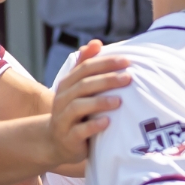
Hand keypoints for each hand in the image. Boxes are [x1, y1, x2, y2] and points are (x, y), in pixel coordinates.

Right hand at [46, 45, 129, 165]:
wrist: (56, 142)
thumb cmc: (74, 111)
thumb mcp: (77, 88)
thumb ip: (85, 65)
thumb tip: (96, 42)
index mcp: (67, 84)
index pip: (85, 68)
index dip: (105, 63)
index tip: (127, 60)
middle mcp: (62, 99)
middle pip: (84, 85)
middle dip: (107, 80)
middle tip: (128, 78)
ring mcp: (63, 118)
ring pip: (78, 106)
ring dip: (99, 102)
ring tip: (119, 101)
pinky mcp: (68, 138)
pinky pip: (79, 131)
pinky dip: (93, 126)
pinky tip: (107, 122)